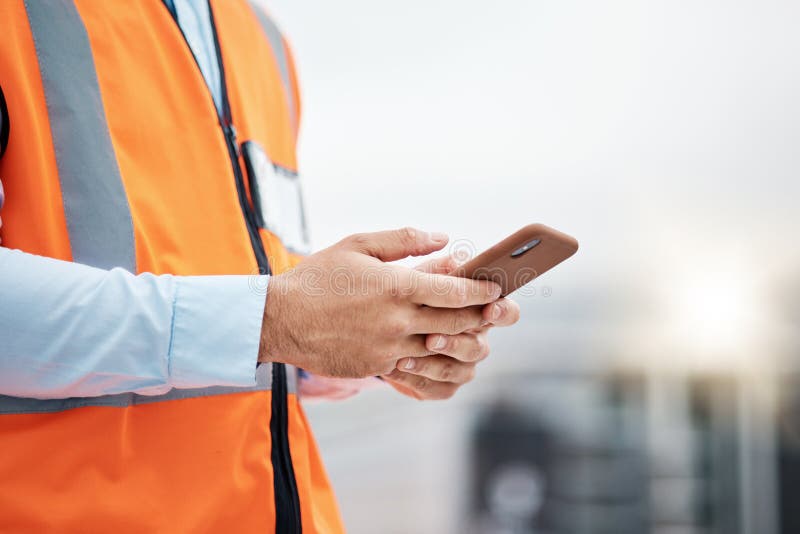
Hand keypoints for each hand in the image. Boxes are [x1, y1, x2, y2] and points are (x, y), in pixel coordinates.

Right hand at [259, 228, 501, 377]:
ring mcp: (387, 348)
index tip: (497, 288)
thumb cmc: (319, 277)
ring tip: (473, 332)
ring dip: (461, 341)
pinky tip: (438, 349)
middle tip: (496, 312)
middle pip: (456, 323)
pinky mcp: (376, 367)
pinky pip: (415, 366)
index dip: (482, 291)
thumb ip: (404, 239)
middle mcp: (397, 321)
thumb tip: (442, 238)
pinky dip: (431, 358)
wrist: (280, 319)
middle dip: (481, 318)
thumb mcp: (358, 244)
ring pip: (440, 349)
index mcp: (396, 286)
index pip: (455, 292)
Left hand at [382, 255, 520, 399]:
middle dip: (456, 342)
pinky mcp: (443, 385)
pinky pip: (439, 388)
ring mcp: (461, 365)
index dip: (502, 312)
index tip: (489, 308)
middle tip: (432, 337)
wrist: (376, 325)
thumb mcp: (418, 276)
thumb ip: (438, 268)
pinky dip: (419, 379)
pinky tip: (398, 367)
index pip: (506, 312)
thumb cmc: (405, 294)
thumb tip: (456, 256)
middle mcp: (475, 339)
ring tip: (407, 355)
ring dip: (435, 363)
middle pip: (480, 347)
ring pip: (462, 371)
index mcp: (478, 310)